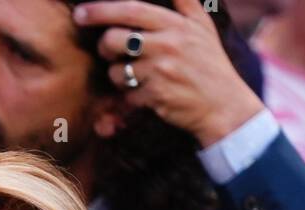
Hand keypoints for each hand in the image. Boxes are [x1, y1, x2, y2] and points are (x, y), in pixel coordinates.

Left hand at [74, 0, 264, 147]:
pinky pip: (127, 95)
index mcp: (176, 24)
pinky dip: (132, 97)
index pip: (131, 9)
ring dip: (119, 76)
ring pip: (117, 71)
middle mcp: (168, 44)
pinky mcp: (156, 96)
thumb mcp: (203, 27)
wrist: (224, 105)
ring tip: (138, 76)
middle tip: (111, 52)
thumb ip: (186, 3)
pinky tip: (149, 95)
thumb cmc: (210, 64)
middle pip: (114, 39)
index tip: (81, 13)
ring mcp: (161, 71)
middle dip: (105, 47)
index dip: (101, 10)